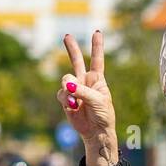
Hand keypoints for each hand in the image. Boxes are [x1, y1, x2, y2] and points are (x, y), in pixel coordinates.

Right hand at [57, 31, 117, 165]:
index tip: (97, 32)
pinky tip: (71, 106)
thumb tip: (67, 86)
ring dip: (69, 87)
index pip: (97, 60)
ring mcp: (74, 90)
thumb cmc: (103, 116)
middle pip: (77, 61)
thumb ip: (83, 91)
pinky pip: (61, 93)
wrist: (96, 132)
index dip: (97, 46)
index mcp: (97, 80)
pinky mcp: (66, 99)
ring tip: (74, 100)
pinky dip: (65, 98)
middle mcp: (85, 81)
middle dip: (71, 48)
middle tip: (67, 36)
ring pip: (65, 79)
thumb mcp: (98, 101)